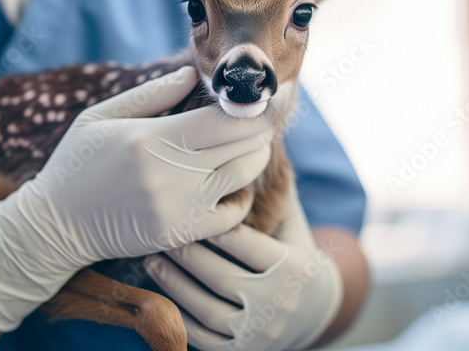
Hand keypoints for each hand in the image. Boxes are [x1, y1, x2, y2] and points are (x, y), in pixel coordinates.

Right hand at [0, 66, 273, 330]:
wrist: (57, 225)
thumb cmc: (79, 163)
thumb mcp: (102, 116)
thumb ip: (152, 93)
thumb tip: (193, 72)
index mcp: (152, 138)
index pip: (226, 119)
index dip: (252, 106)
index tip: (260, 98)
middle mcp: (171, 174)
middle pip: (245, 146)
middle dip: (259, 128)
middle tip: (258, 119)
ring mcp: (179, 208)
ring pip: (245, 177)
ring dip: (254, 157)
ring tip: (246, 146)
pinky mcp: (181, 234)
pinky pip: (233, 215)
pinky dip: (240, 195)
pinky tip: (229, 184)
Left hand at [145, 184, 342, 350]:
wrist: (315, 312)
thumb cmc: (294, 251)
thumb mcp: (293, 222)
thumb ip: (273, 189)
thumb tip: (252, 138)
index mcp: (295, 268)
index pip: (245, 244)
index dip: (213, 224)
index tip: (186, 207)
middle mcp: (280, 304)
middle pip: (221, 276)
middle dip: (185, 252)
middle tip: (159, 231)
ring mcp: (261, 333)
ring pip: (206, 309)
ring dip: (173, 282)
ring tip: (153, 259)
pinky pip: (202, 337)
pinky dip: (178, 315)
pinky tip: (161, 291)